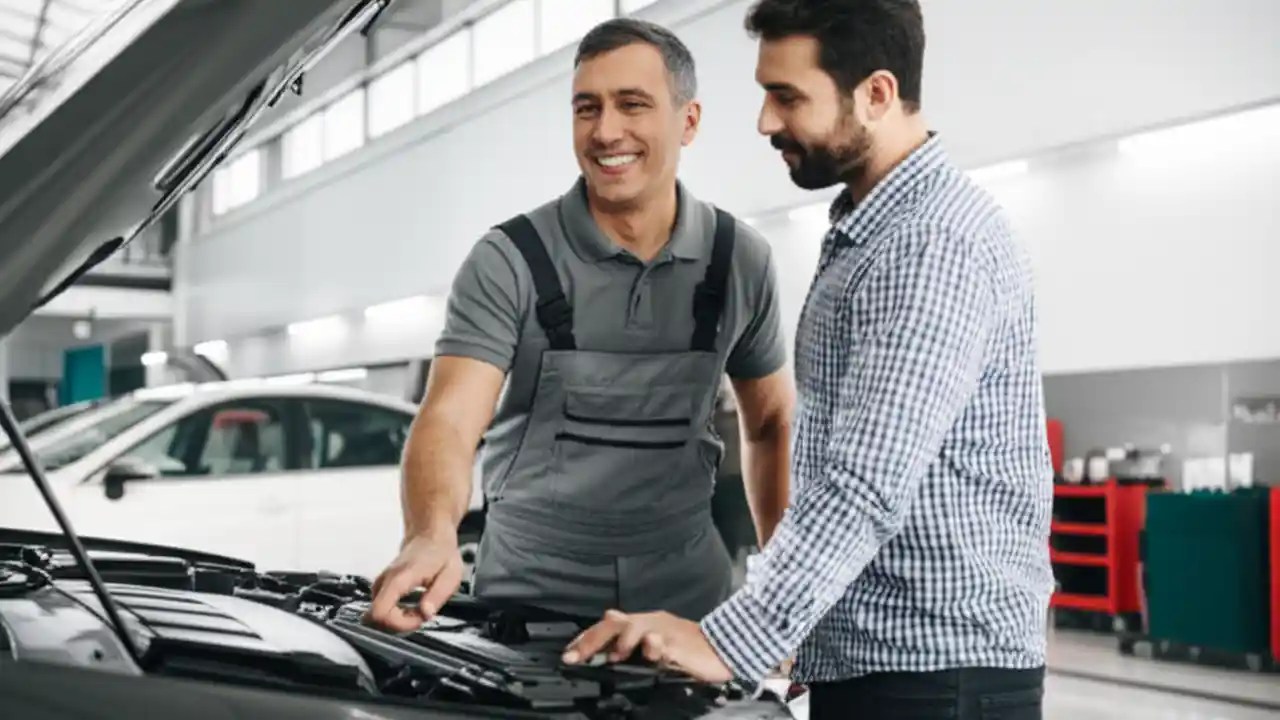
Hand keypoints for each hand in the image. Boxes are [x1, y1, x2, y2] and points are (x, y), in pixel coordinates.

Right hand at [365, 530, 463, 631]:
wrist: (430, 534)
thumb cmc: (440, 553)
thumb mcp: (450, 575)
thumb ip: (437, 596)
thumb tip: (425, 614)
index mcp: (399, 578)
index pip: (380, 613)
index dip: (399, 625)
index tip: (419, 618)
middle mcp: (384, 581)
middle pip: (375, 617)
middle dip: (399, 624)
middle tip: (421, 614)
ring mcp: (381, 583)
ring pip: (378, 614)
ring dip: (398, 619)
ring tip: (418, 609)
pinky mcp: (382, 586)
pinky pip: (382, 608)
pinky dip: (396, 614)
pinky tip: (411, 607)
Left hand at [561, 609, 732, 683]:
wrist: (722, 649)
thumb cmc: (689, 651)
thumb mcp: (656, 650)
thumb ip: (633, 651)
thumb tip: (605, 657)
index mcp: (642, 624)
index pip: (608, 627)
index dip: (586, 639)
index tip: (568, 654)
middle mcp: (650, 623)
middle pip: (615, 623)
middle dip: (592, 639)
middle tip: (574, 656)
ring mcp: (665, 632)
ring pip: (636, 627)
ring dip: (620, 640)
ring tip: (610, 655)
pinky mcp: (681, 644)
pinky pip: (665, 642)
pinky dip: (655, 646)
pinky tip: (649, 651)